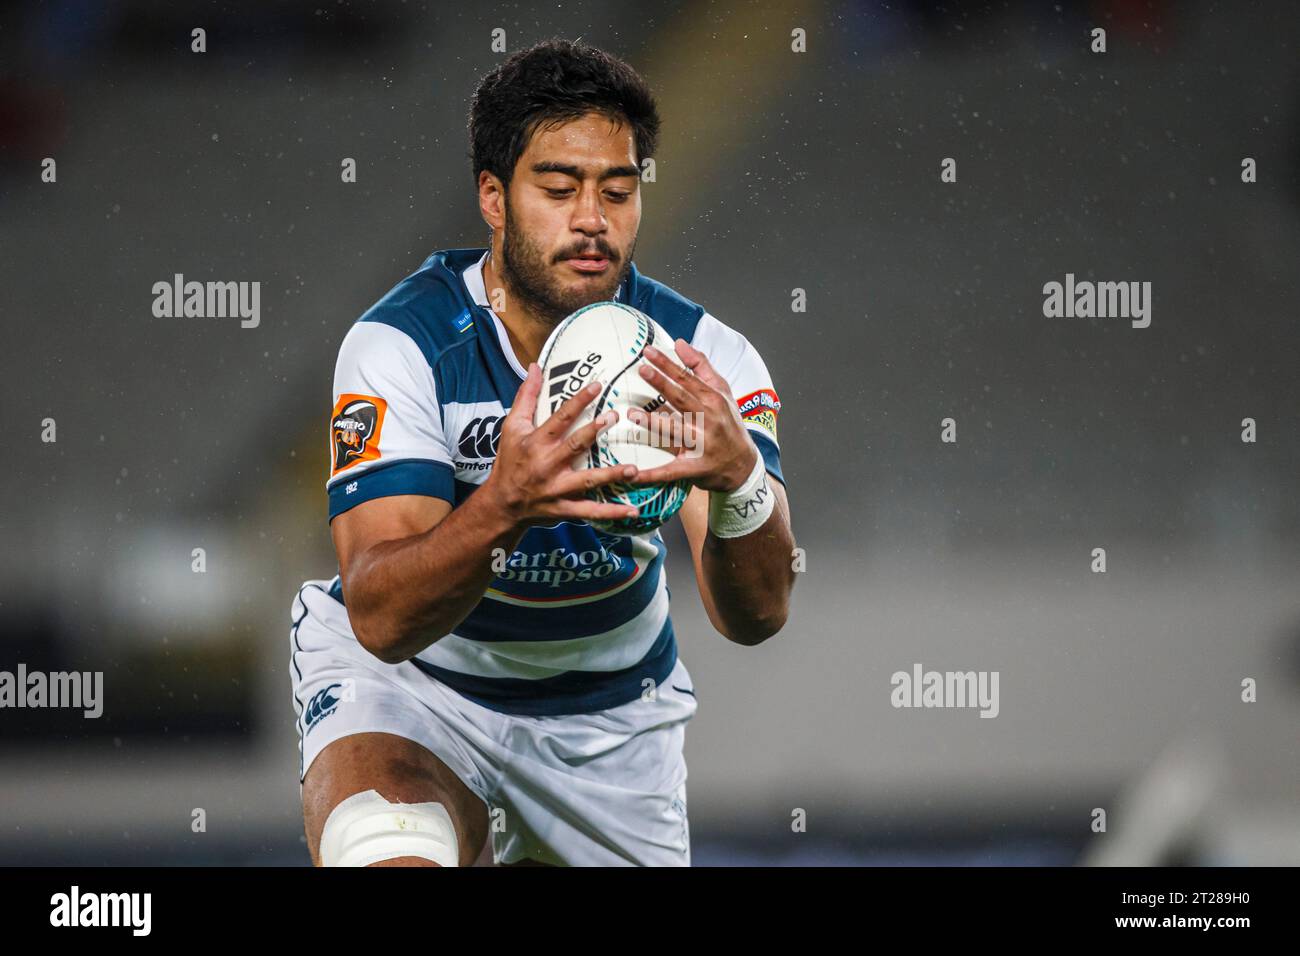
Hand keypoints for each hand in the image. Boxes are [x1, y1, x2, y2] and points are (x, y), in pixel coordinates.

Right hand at [482, 362, 639, 528]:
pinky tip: (632, 510)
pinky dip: (611, 513)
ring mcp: (557, 489)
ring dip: (611, 475)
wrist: (501, 504)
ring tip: (633, 469)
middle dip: (594, 431)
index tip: (598, 385)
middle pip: (574, 446)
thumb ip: (526, 396)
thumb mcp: (512, 427)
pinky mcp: (564, 509)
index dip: (578, 401)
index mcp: (535, 443)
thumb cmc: (509, 460)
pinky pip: (590, 512)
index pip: (559, 418)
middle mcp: (547, 465)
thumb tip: (535, 366)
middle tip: (616, 416)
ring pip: (587, 481)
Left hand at [625, 339, 758, 493]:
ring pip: (676, 431)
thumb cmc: (729, 424)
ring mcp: (703, 445)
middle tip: (642, 370)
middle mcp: (709, 420)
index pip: (687, 379)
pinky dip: (652, 474)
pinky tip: (633, 474)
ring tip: (632, 413)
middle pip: (682, 399)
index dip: (667, 365)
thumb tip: (680, 343)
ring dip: (654, 423)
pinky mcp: (695, 468)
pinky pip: (670, 471)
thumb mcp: (722, 392)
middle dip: (662, 384)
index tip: (648, 352)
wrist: (744, 465)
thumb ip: (700, 367)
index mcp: (714, 400)